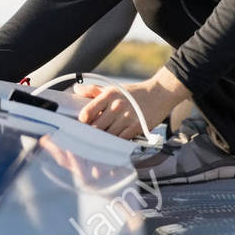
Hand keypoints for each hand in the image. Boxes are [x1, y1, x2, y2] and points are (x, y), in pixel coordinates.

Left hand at [75, 69, 189, 139]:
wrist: (159, 93)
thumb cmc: (133, 93)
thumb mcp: (113, 88)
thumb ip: (93, 91)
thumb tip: (76, 90)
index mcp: (108, 96)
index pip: (88, 112)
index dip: (82, 122)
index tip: (81, 126)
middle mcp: (116, 106)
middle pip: (96, 127)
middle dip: (90, 135)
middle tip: (86, 140)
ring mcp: (127, 118)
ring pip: (108, 135)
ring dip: (102, 141)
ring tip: (97, 145)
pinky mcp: (136, 127)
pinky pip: (121, 140)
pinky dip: (115, 144)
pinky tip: (111, 145)